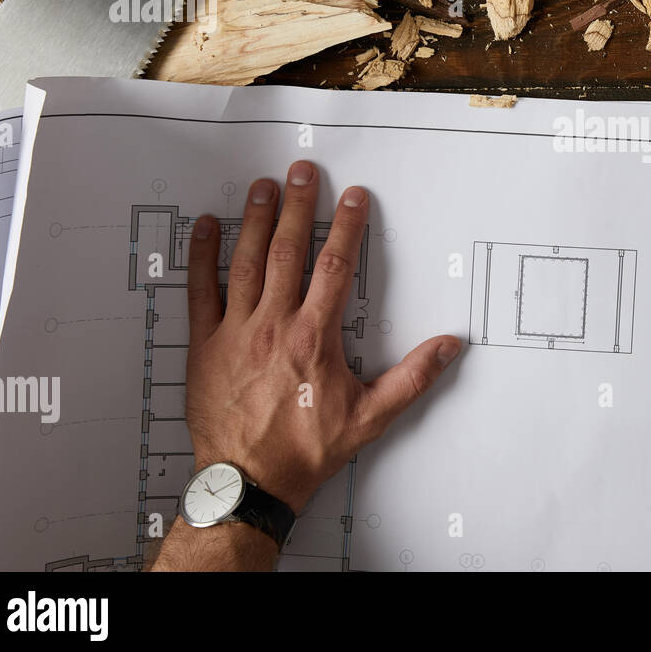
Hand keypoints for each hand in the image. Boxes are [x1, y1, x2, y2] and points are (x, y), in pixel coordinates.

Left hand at [183, 160, 460, 513]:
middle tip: (302, 171)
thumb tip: (450, 347)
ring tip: (261, 186)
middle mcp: (274, 325)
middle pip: (288, 251)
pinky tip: (204, 228)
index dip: (346, 226)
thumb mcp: (371, 417)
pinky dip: (202, 257)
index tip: (352, 196)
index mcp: (314, 337)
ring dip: (254, 220)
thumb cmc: (306, 449)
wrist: (248, 481)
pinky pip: (200, 291)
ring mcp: (235, 331)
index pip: (335, 267)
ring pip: (246, 262)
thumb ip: (413, 378)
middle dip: (296, 206)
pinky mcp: (205, 345)